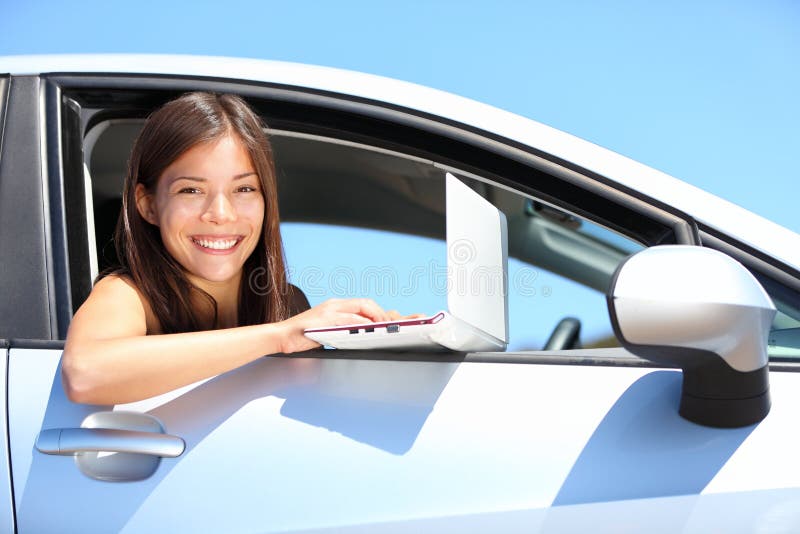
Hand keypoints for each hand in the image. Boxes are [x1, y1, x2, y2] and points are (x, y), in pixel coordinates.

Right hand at [277, 298, 396, 353]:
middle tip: (389, 326)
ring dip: (375, 318)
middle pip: (366, 303)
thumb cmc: (302, 335)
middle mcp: (334, 304)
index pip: (363, 304)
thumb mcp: (327, 329)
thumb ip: (341, 328)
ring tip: (383, 328)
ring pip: (361, 308)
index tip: (387, 321)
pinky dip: (361, 323)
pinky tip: (368, 330)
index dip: (377, 311)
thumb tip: (359, 333)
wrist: (282, 336)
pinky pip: (349, 319)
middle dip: (380, 313)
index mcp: (335, 306)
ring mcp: (330, 310)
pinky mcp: (325, 319)